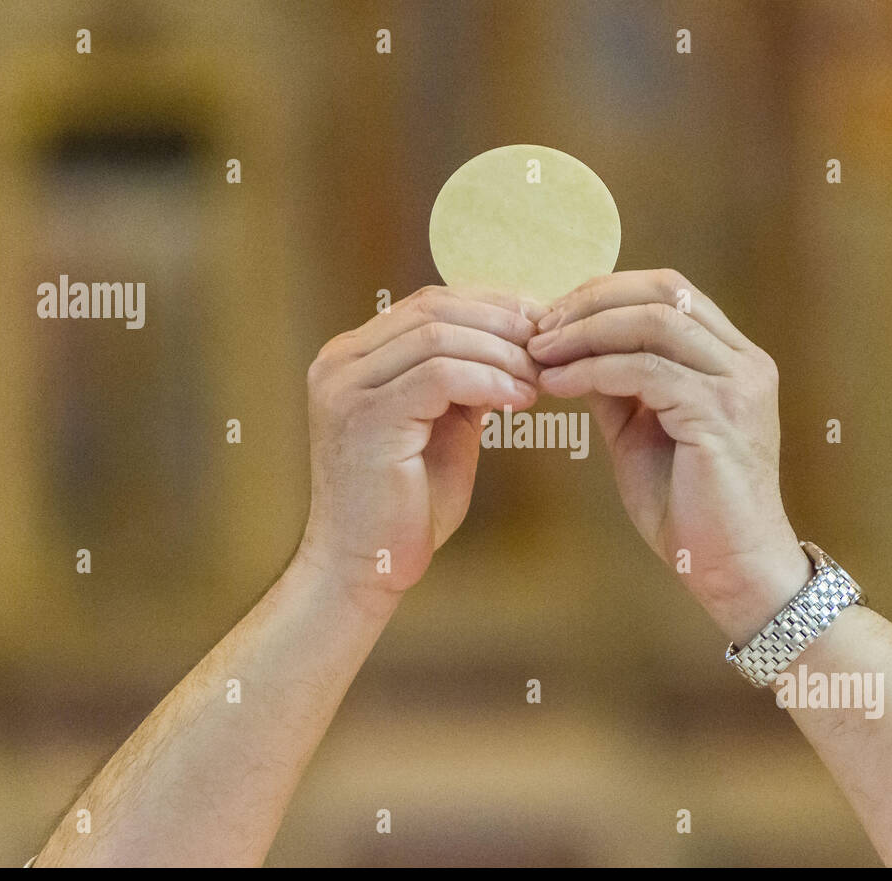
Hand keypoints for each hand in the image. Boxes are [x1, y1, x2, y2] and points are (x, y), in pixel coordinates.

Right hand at [300, 286, 543, 603]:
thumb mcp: (442, 426)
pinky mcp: (365, 418)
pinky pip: (438, 376)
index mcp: (353, 357)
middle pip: (433, 308)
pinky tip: (519, 399)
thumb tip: (515, 346)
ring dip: (500, 353)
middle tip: (551, 345)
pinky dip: (487, 381)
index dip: (491, 305)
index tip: (541, 324)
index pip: (428, 303)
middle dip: (501, 321)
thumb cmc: (405, 504)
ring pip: (438, 336)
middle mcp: (340, 363)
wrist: (365, 567)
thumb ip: (465, 382)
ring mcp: (347, 388)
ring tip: (539, 378)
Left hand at [529, 269, 812, 638]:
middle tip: (538, 328)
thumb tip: (566, 350)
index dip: (604, 293)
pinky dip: (593, 369)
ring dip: (586, 331)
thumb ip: (615, 386)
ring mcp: (737, 386)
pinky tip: (557, 384)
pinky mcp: (719, 416)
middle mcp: (744, 362)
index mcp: (731, 358)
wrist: (731, 568)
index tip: (551, 317)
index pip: (668, 290)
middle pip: (664, 290)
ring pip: (654, 322)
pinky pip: (646, 371)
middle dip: (591, 301)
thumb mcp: (642, 431)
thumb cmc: (689, 507)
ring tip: (539, 352)